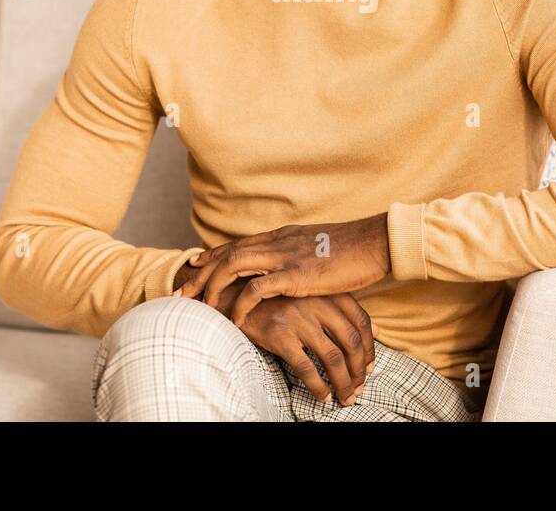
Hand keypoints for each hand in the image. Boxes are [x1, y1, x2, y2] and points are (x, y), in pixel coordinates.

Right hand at [173, 264, 375, 404]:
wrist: (235, 296)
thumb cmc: (278, 300)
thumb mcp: (311, 296)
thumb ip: (340, 310)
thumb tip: (377, 331)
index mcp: (328, 291)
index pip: (361, 321)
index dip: (370, 348)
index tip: (369, 368)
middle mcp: (317, 302)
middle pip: (351, 341)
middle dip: (359, 370)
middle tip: (358, 388)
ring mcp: (298, 317)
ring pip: (333, 357)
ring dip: (343, 382)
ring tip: (345, 397)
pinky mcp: (280, 333)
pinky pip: (306, 367)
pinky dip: (318, 387)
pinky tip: (323, 397)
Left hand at [174, 215, 391, 327]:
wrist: (375, 242)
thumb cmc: (352, 249)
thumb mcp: (317, 249)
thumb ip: (298, 256)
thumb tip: (290, 269)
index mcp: (282, 236)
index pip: (238, 243)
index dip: (213, 255)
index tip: (193, 267)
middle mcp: (278, 242)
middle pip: (227, 254)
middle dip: (201, 275)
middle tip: (181, 293)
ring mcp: (285, 256)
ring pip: (234, 265)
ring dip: (213, 286)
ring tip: (201, 307)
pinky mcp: (297, 274)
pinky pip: (258, 288)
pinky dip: (240, 302)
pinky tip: (234, 318)